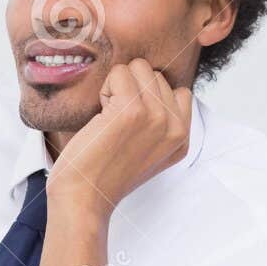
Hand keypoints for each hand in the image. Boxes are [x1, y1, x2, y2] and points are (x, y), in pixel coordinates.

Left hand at [47, 59, 192, 216]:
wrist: (84, 198)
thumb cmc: (104, 172)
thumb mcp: (147, 150)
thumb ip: (160, 122)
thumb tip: (155, 80)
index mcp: (182, 138)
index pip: (178, 91)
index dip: (149, 97)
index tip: (132, 123)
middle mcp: (176, 128)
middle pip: (156, 74)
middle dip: (132, 90)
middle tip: (117, 124)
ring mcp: (157, 118)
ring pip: (139, 67)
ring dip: (118, 87)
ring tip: (109, 119)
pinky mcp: (132, 111)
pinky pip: (119, 72)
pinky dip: (105, 89)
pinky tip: (101, 117)